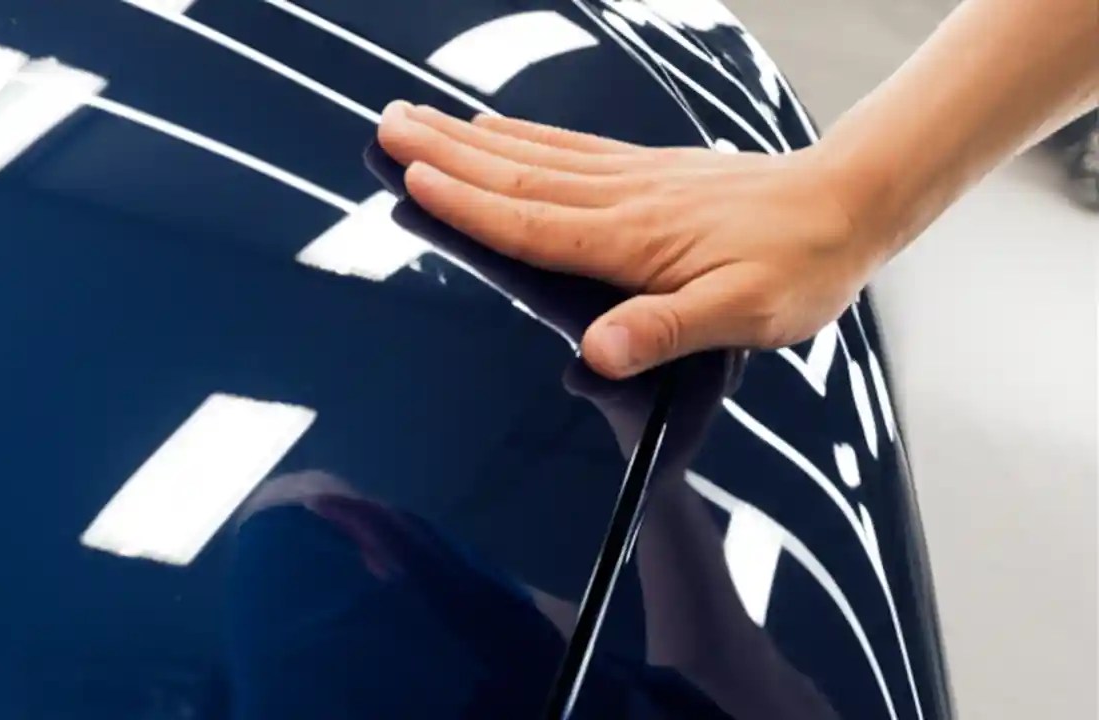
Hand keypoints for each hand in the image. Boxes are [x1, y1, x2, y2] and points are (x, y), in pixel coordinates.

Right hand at [376, 102, 888, 378]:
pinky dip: (525, 134)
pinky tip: (501, 128)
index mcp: (631, 239)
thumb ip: (665, 330)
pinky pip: (571, 146)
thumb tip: (600, 350)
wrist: (848, 204)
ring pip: (534, 154)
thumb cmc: (799, 265)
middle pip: (515, 174)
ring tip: (419, 117)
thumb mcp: (743, 314)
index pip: (530, 219)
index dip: (466, 202)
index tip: (410, 174)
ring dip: (470, 138)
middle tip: (386, 125)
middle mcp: (621, 199)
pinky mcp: (648, 172)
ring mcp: (633, 179)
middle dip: (444, 152)